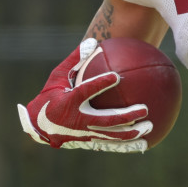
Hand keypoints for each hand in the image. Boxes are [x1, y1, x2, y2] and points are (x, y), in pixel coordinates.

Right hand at [17, 38, 151, 152]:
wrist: (38, 126)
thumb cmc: (50, 96)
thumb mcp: (57, 76)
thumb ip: (75, 60)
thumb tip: (93, 41)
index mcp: (68, 102)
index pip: (86, 92)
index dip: (100, 84)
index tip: (116, 76)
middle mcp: (77, 120)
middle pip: (106, 120)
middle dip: (126, 116)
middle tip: (144, 109)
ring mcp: (84, 135)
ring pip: (111, 136)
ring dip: (131, 133)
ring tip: (149, 127)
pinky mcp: (88, 142)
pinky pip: (111, 144)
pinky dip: (127, 145)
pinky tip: (144, 143)